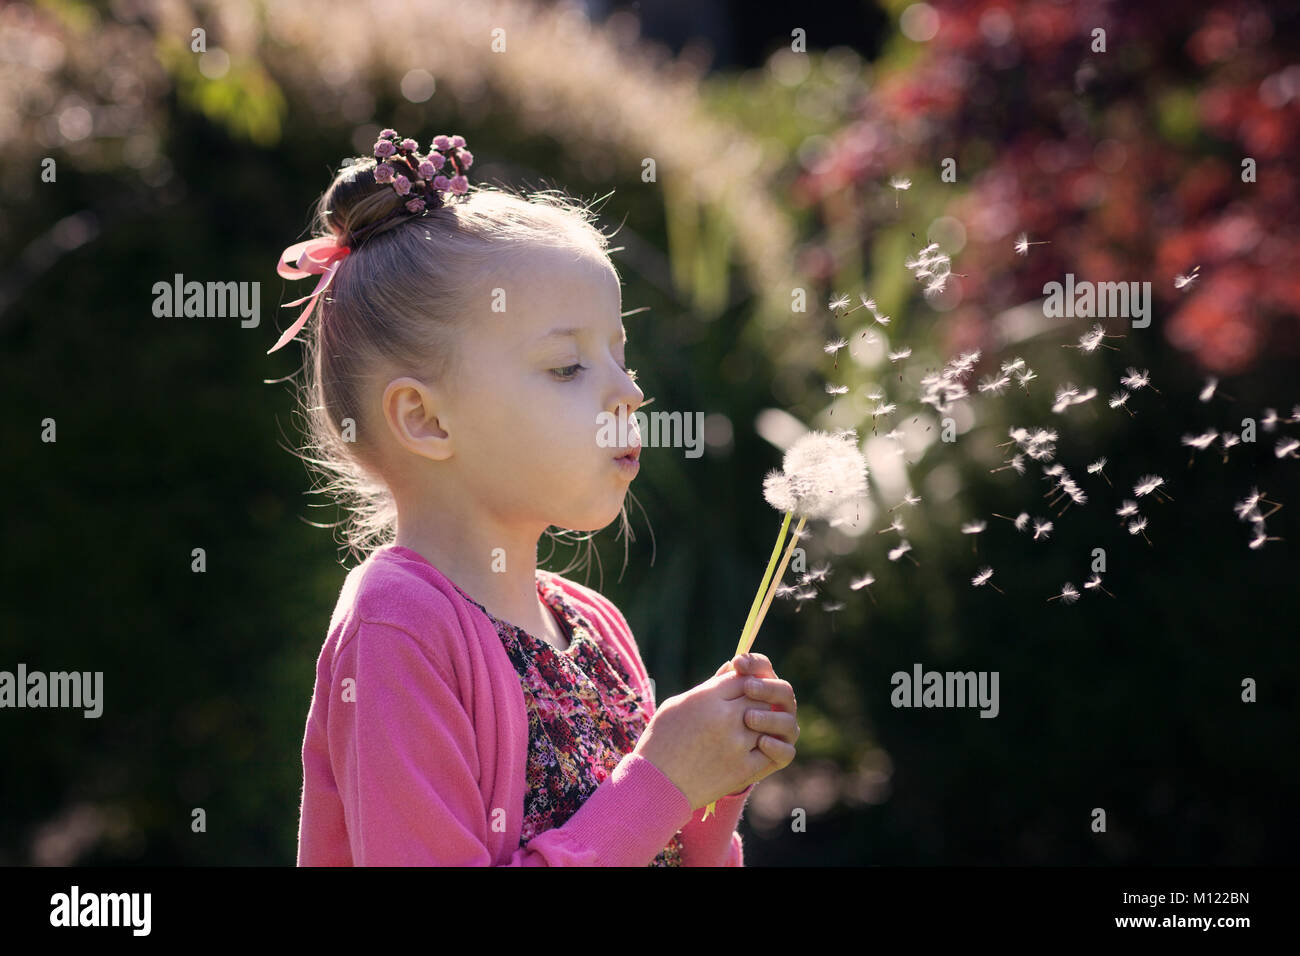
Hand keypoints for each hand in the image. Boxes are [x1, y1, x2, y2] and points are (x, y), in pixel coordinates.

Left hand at [714, 653, 798, 780]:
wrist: (714, 759)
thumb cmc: (714, 723)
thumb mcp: (715, 702)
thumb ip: (722, 684)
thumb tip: (729, 666)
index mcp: (764, 686)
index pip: (765, 668)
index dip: (755, 663)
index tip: (738, 664)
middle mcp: (780, 706)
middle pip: (784, 691)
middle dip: (767, 688)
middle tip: (748, 688)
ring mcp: (784, 731)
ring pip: (787, 721)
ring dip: (770, 718)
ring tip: (749, 718)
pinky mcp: (782, 755)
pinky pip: (787, 751)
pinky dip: (775, 746)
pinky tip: (760, 742)